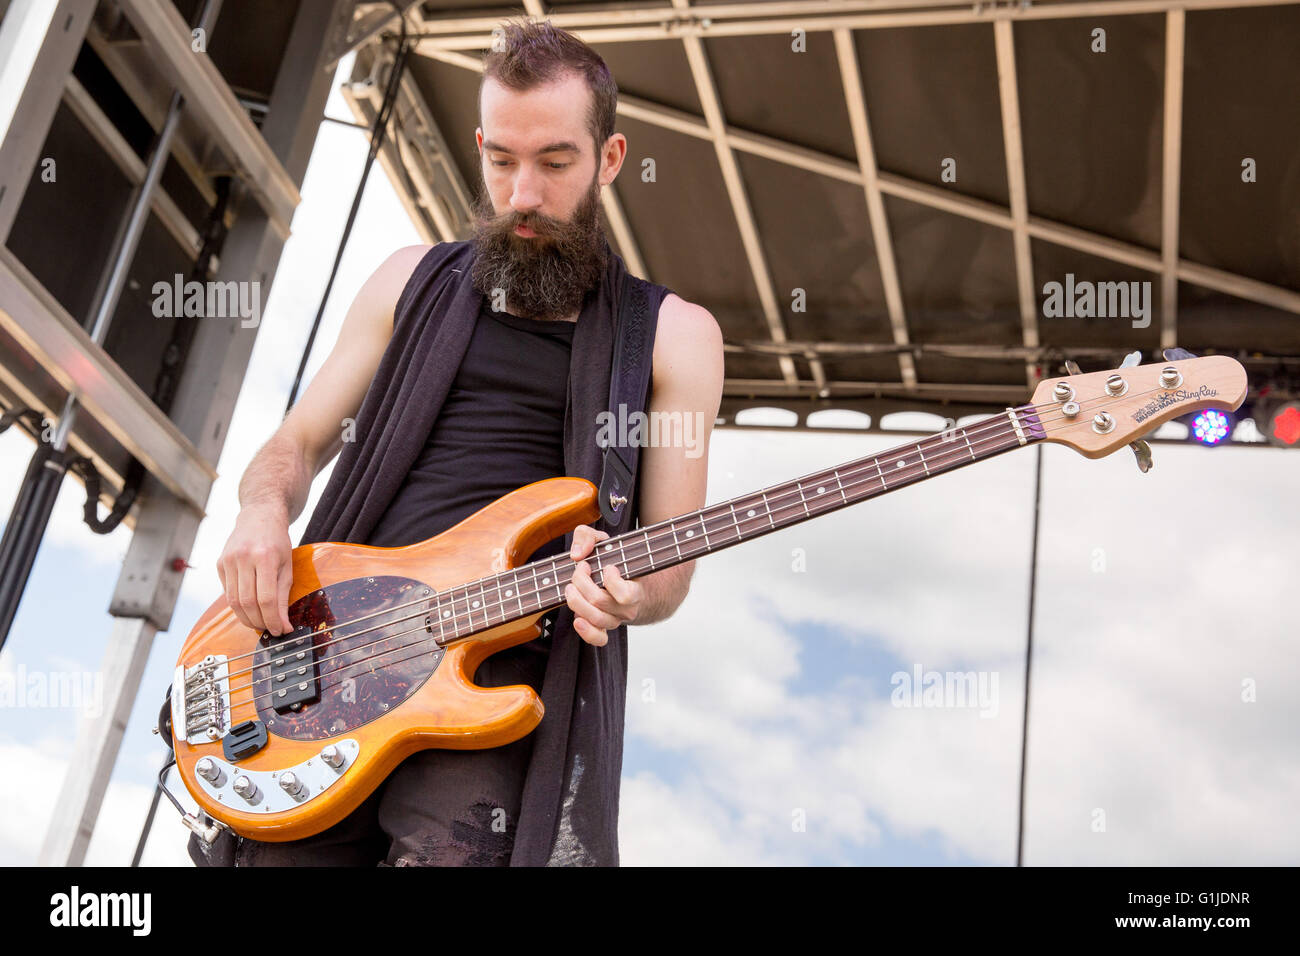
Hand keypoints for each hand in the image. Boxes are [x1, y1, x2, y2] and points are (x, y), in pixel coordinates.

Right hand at [217, 503, 293, 635]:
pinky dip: (238, 605)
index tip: (280, 631)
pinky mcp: (219, 564)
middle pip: (248, 602)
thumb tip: (283, 626)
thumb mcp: (287, 567)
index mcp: (265, 557)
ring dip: (247, 618)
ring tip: (260, 623)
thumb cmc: (277, 542)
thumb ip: (283, 596)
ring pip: (234, 601)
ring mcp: (228, 560)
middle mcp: (243, 558)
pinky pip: (228, 593)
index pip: (266, 599)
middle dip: (259, 622)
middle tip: (270, 629)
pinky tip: (249, 607)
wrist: (259, 516)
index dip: (272, 620)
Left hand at [564, 525, 643, 646]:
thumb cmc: (614, 561)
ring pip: (595, 618)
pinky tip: (577, 620)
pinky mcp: (603, 627)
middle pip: (599, 601)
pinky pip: (598, 639)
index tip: (607, 567)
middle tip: (581, 569)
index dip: (611, 580)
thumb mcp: (603, 541)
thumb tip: (577, 555)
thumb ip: (588, 536)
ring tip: (571, 587)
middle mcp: (626, 608)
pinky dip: (587, 632)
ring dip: (576, 600)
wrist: (628, 583)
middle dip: (582, 581)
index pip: (625, 595)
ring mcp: (614, 619)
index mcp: (634, 589)